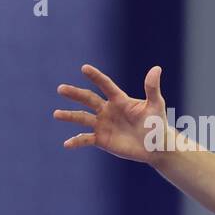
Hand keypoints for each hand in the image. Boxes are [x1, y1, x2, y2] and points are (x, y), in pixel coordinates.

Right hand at [54, 64, 168, 163]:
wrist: (156, 145)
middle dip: (75, 94)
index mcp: (119, 100)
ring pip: (83, 118)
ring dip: (70, 116)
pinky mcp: (101, 139)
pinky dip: (76, 141)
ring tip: (56, 114)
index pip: (106, 85)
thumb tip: (157, 68)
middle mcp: (107, 110)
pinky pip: (86, 139)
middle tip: (61, 89)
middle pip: (88, 99)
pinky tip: (67, 144)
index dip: (96, 77)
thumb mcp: (156, 105)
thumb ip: (152, 88)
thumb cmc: (157, 123)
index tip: (84, 68)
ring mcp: (103, 124)